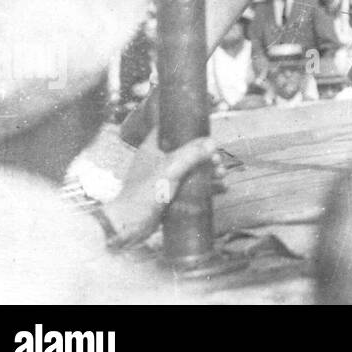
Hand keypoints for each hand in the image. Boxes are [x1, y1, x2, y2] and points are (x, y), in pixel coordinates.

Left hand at [100, 135, 223, 247]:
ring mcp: (163, 178)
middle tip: (218, 160)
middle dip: (205, 154)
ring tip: (221, 175)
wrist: (129, 225)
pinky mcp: (168, 194)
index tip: (204, 129)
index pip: (169, 128)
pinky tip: (220, 188)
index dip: (186, 126)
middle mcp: (157, 160)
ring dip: (207, 170)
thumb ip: (191, 154)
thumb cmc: (145, 193)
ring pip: (190, 168)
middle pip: (186, 150)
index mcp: (152, 148)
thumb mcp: (170, 169)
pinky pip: (190, 185)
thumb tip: (213, 143)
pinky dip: (204, 186)